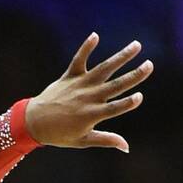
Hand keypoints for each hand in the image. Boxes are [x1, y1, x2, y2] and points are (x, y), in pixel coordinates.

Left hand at [25, 34, 152, 152]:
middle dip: (133, 76)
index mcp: (92, 115)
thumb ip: (105, 140)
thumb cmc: (59, 134)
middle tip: (149, 65)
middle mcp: (88, 98)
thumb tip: (126, 147)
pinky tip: (95, 35)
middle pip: (115, 86)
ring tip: (136, 45)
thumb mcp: (82, 140)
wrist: (33, 123)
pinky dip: (86, 47)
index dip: (127, 103)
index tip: (139, 96)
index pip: (114, 108)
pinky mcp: (69, 76)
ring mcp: (79, 85)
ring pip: (103, 69)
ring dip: (121, 57)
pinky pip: (79, 59)